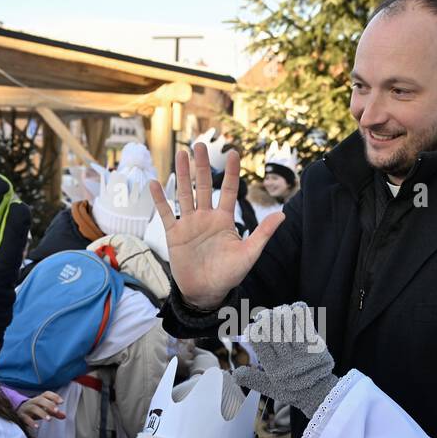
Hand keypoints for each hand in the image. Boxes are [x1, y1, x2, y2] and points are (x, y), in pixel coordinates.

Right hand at [18, 390, 65, 426]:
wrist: (18, 412)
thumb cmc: (35, 410)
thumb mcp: (44, 410)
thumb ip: (54, 413)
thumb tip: (64, 416)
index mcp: (39, 399)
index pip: (47, 394)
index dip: (54, 396)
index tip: (61, 402)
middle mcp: (32, 402)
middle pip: (40, 400)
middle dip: (49, 405)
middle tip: (56, 411)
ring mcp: (26, 408)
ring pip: (33, 408)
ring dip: (42, 413)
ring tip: (49, 419)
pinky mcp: (21, 416)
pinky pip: (26, 418)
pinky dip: (31, 422)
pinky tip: (37, 426)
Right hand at [148, 144, 283, 310]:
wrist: (206, 293)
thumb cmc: (229, 275)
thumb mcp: (249, 254)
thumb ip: (263, 233)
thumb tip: (282, 215)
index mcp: (224, 220)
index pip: (227, 190)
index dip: (230, 172)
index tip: (233, 152)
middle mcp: (206, 217)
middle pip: (203, 186)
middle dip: (202, 165)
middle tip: (200, 144)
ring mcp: (189, 224)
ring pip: (184, 193)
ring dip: (182, 174)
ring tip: (180, 154)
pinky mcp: (175, 234)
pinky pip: (166, 213)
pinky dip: (159, 199)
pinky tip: (154, 183)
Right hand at [232, 302, 337, 417]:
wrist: (319, 391)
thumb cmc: (291, 389)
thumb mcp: (269, 388)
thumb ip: (252, 379)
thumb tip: (234, 373)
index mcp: (274, 370)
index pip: (258, 340)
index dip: (252, 330)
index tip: (252, 328)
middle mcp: (288, 360)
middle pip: (271, 327)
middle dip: (264, 317)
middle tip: (264, 317)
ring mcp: (303, 351)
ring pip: (288, 321)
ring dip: (280, 312)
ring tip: (278, 313)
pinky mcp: (316, 344)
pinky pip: (306, 320)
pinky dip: (298, 310)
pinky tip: (293, 310)